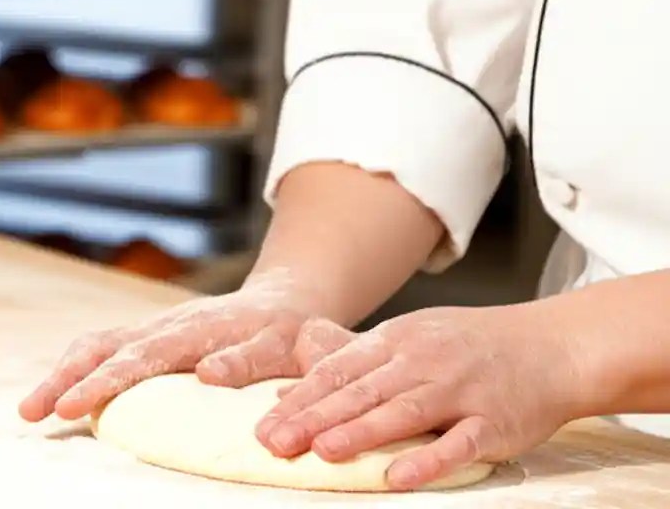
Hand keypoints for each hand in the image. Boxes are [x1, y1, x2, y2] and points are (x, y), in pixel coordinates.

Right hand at [17, 283, 355, 422]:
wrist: (284, 303)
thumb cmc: (290, 332)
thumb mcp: (285, 345)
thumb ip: (249, 359)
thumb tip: (207, 375)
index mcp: (192, 329)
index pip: (138, 357)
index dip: (104, 382)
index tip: (72, 406)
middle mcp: (163, 325)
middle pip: (102, 348)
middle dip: (63, 379)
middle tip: (30, 412)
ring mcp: (151, 329)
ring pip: (94, 346)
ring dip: (60, 375)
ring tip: (29, 412)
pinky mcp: (147, 338)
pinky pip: (103, 349)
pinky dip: (75, 369)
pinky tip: (59, 395)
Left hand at [254, 304, 581, 489]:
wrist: (551, 345)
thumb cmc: (468, 347)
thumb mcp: (407, 338)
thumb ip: (354, 361)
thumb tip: (291, 383)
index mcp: (396, 341)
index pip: (338, 371)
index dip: (299, 398)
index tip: (264, 424)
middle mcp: (422, 361)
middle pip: (360, 392)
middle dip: (313, 418)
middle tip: (273, 442)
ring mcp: (459, 390)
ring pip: (402, 412)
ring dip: (359, 432)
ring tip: (321, 452)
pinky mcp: (493, 422)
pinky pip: (457, 443)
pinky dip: (428, 460)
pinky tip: (398, 477)